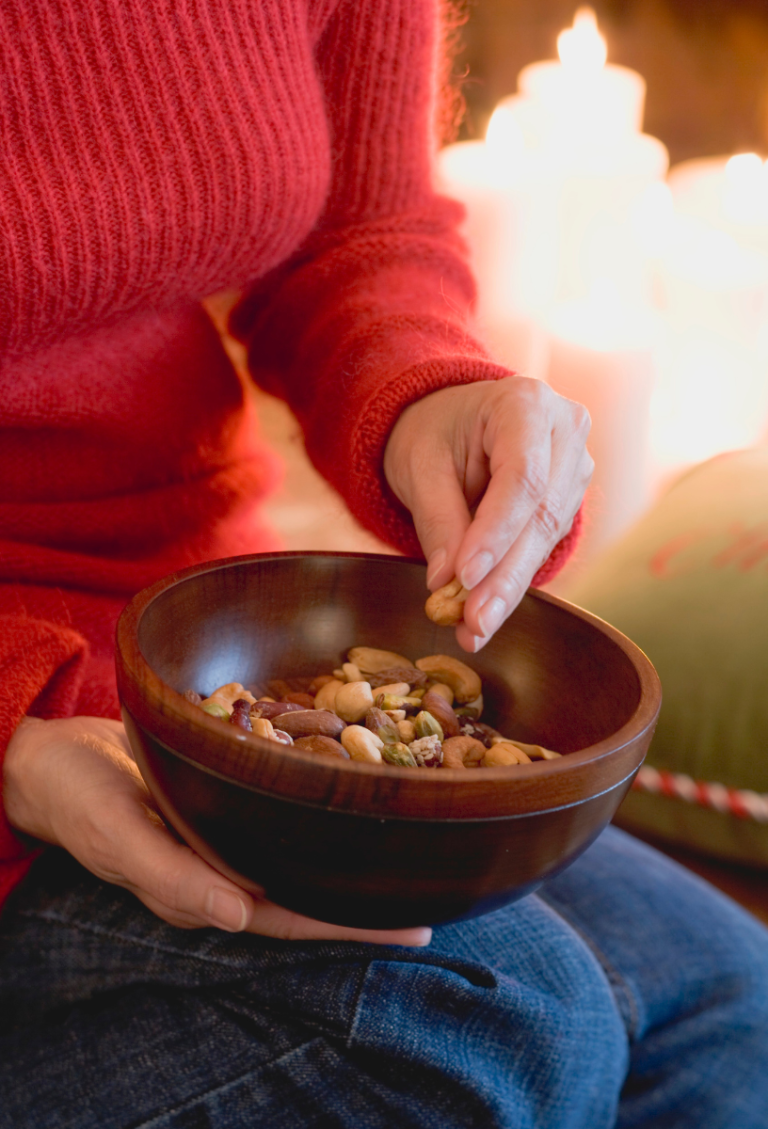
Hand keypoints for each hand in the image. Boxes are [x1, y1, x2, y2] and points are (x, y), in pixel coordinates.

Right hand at [3, 716, 430, 945]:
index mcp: (204, 891)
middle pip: (308, 888)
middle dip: (366, 894)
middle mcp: (222, 865)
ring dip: (346, 849)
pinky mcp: (218, 792)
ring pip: (298, 848)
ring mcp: (222, 830)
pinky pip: (276, 805)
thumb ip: (173, 880)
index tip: (414, 926)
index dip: (352, 927)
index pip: (293, 919)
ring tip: (406, 840)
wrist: (49, 755)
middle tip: (435, 885)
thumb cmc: (78, 800)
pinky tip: (345, 788)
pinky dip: (313, 803)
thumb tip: (237, 914)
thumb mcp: (119, 838)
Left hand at [383, 376, 592, 651]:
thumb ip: (437, 519)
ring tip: (473, 628)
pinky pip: (542, 548)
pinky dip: (511, 583)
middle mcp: (565, 431)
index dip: (496, 532)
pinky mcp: (569, 500)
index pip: (522, 477)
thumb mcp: (420, 465)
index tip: (465, 577)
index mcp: (525, 404)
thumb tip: (447, 582)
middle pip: (542, 514)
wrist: (453, 422)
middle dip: (504, 576)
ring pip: (546, 538)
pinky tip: (485, 615)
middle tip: (473, 622)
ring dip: (509, 589)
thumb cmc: (435, 433)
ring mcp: (575, 467)